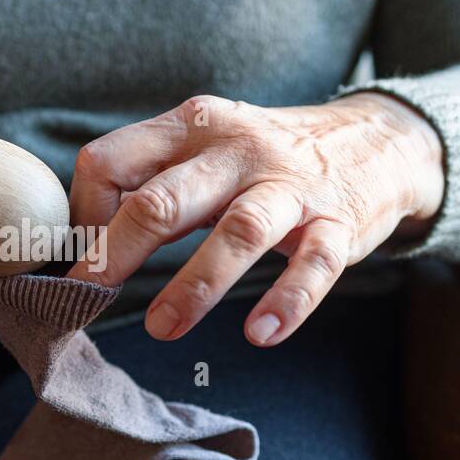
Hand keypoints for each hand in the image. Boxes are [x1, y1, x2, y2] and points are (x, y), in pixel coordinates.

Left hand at [66, 92, 443, 345]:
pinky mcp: (338, 222)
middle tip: (88, 296)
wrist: (375, 142)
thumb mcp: (204, 147)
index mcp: (191, 126)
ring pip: (238, 232)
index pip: (109, 162)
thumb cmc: (265, 158)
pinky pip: (314, 265)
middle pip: (163, 198)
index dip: (84, 214)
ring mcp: (290, 186)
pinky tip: (260, 334)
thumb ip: (149, 181)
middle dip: (117, 252)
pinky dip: (287, 301)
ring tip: (161, 328)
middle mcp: (236, 149)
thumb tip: (84, 239)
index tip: (85, 258)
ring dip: (195, 285)